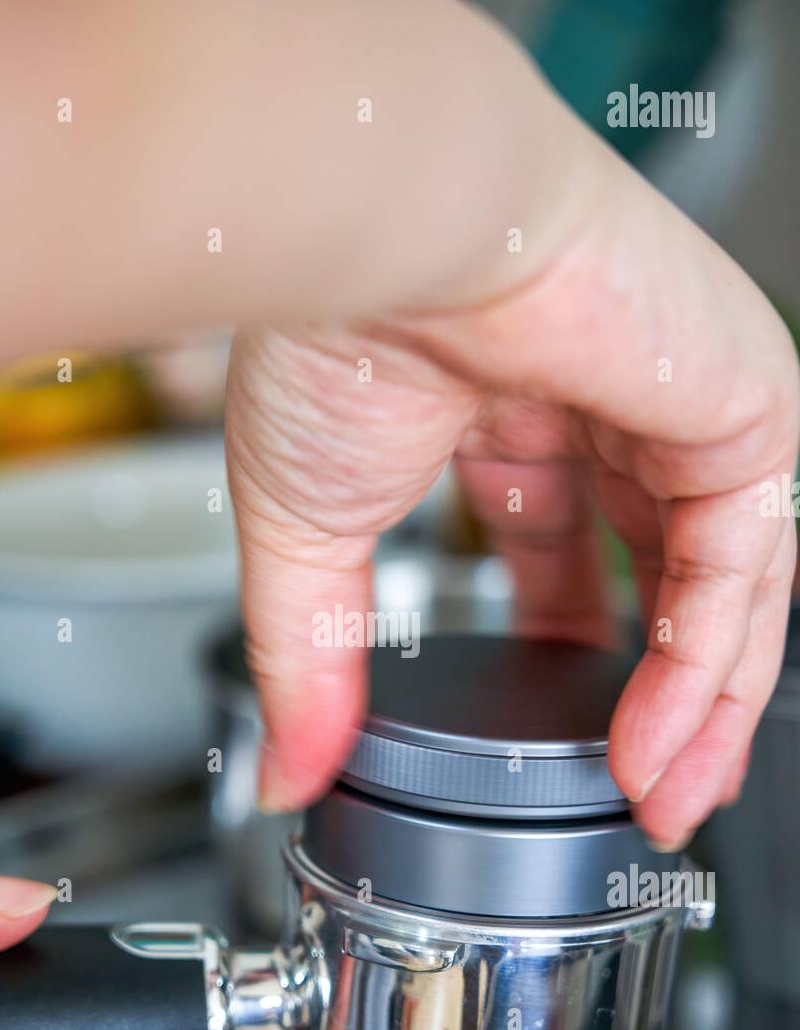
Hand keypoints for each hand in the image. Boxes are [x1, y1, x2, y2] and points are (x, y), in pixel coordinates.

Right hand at [225, 157, 798, 849]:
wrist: (388, 232)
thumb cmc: (339, 329)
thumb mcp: (311, 535)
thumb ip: (314, 661)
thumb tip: (285, 772)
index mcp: (517, 421)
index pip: (579, 552)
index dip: (587, 653)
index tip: (585, 741)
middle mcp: (610, 412)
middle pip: (673, 578)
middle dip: (668, 696)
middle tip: (649, 790)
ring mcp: (683, 405)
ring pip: (727, 583)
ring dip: (701, 703)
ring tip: (664, 797)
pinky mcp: (742, 404)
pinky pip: (744, 562)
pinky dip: (708, 663)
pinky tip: (662, 740)